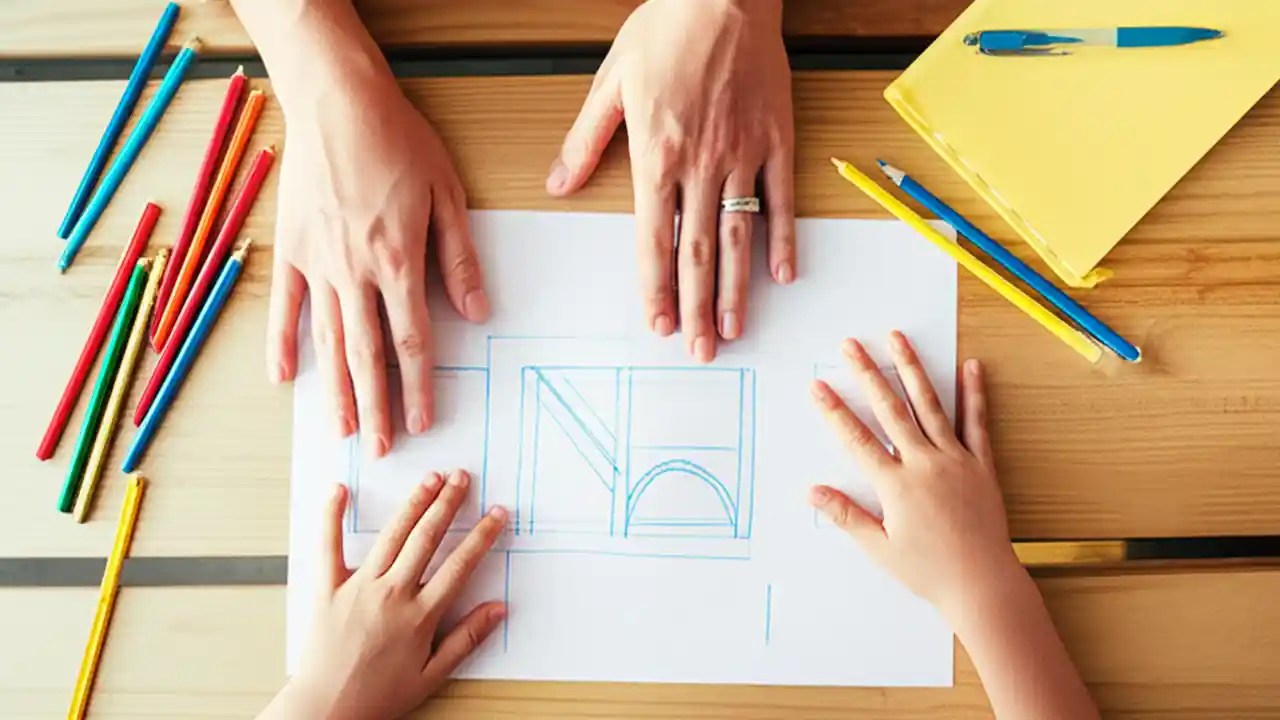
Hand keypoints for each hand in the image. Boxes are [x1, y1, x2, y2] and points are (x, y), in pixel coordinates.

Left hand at [261, 471, 507, 719]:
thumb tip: (498, 609)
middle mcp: (392, 594)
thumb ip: (467, 639)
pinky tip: (339, 491)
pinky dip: (331, 516)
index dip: (482, 535)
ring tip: (430, 479)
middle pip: (428, 538)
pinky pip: (329, 546)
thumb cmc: (379, 697)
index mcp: (420, 616)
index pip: (460, 564)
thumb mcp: (432, 675)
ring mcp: (359, 587)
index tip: (496, 514)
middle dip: (449, 504)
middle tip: (463, 478)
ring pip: (392, 535)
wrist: (327, 709)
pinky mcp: (328, 588)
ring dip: (414, 502)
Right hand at [267, 67, 488, 456]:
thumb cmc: (397, 141)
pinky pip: (286, 307)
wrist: (337, 102)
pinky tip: (285, 379)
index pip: (411, 339)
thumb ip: (458, 257)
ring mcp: (317, 263)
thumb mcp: (447, 194)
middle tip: (383, 449)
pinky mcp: (291, 249)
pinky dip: (283, 344)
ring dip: (336, 390)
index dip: (419, 385)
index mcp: (398, 261)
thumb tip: (477, 311)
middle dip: (378, 406)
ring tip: (343, 431)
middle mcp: (355, 272)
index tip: (425, 421)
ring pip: (328, 340)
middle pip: (367, 353)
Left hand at [547, 0, 794, 361]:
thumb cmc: (666, 27)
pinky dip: (782, 239)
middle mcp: (701, 163)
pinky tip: (781, 276)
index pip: (654, 238)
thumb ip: (585, 140)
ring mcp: (744, 154)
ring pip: (739, 235)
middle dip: (696, 307)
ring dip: (735, 289)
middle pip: (698, 251)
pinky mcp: (777, 139)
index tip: (656, 324)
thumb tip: (558, 186)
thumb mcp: (611, 80)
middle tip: (700, 351)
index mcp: (656, 153)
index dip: (655, 287)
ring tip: (734, 329)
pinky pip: (781, 199)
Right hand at [808, 331, 1021, 620]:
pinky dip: (974, 393)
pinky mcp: (981, 465)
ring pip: (929, 405)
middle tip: (850, 345)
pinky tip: (971, 367)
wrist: (983, 583)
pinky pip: (977, 422)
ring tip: (897, 338)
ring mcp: (955, 459)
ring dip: (911, 369)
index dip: (834, 410)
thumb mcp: (880, 548)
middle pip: (890, 409)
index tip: (818, 385)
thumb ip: (846, 515)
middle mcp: (924, 463)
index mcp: (896, 485)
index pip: (857, 438)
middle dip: (867, 373)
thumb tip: (812, 492)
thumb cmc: (930, 571)